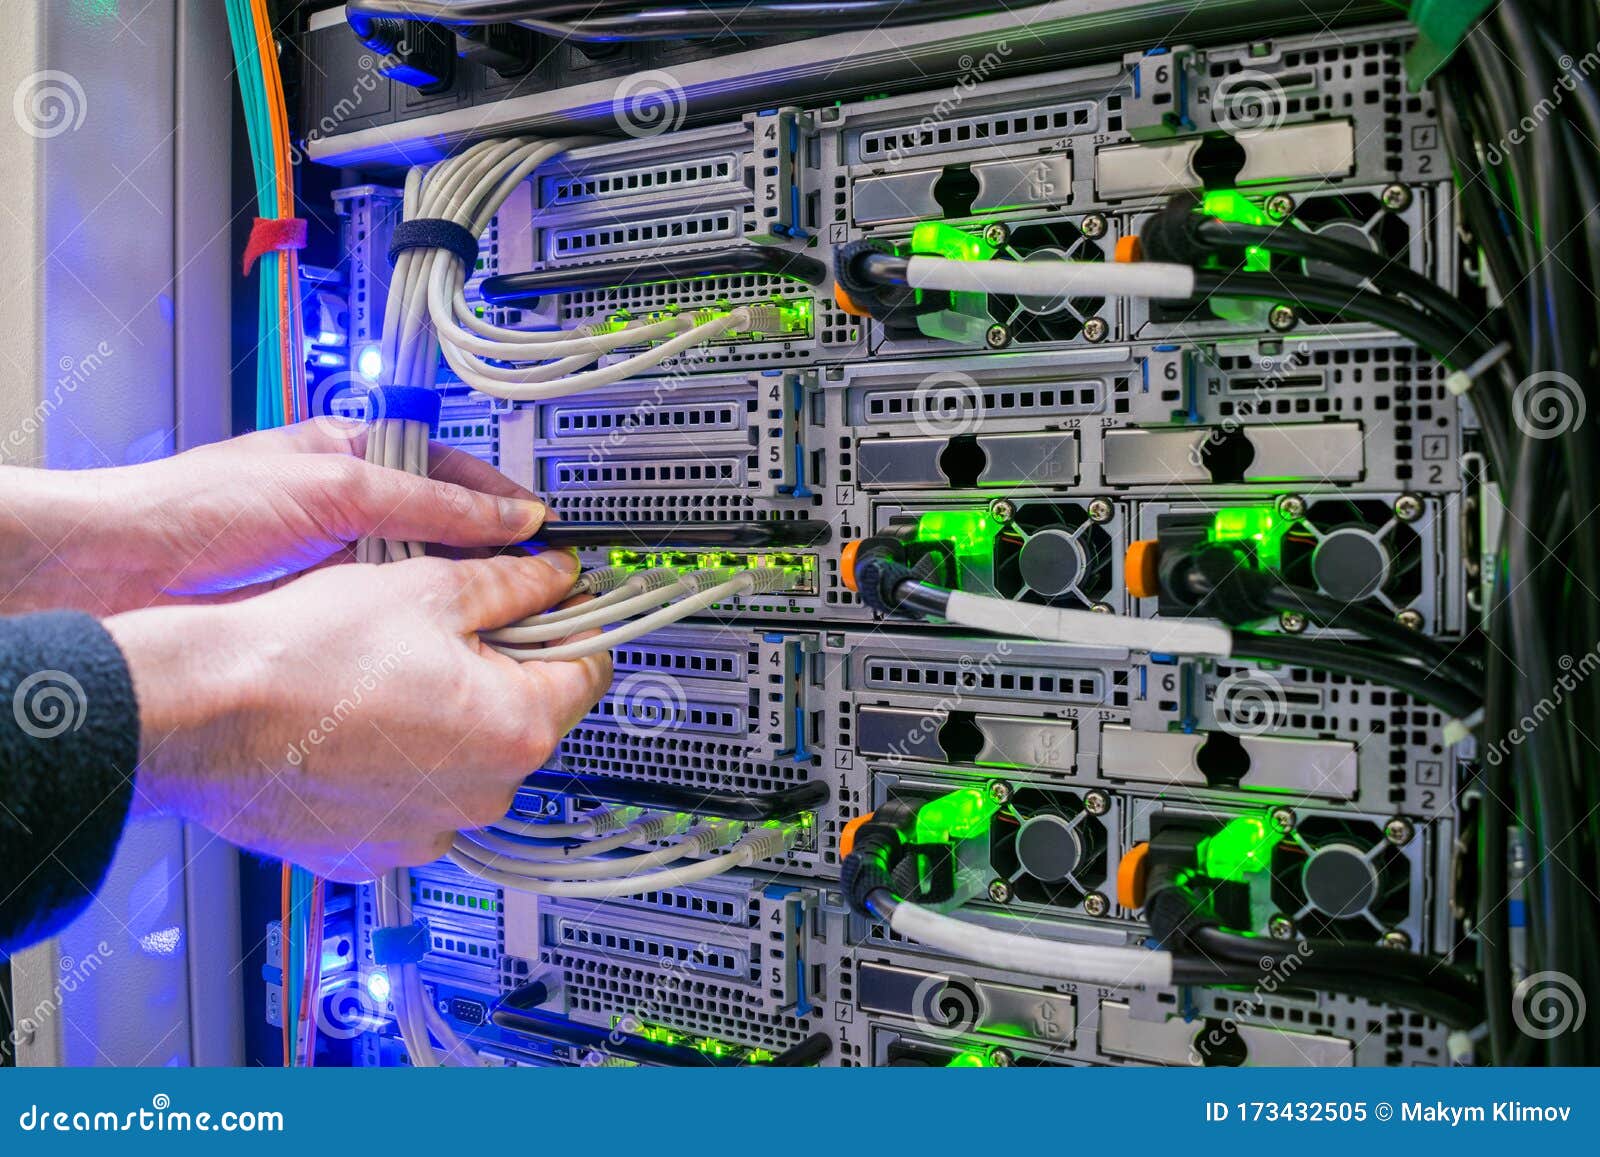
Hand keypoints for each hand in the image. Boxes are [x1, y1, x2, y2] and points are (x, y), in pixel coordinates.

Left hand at [0, 420, 547, 615]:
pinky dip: (408, 627)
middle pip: (438, 526)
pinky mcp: (310, 608)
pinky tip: (433, 643)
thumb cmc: (199, 509)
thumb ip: (426, 505)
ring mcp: (327, 559)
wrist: (114, 574)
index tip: (542, 529)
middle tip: (531, 583)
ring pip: (413, 576)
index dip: (499, 499)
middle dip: (483, 553)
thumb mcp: (334, 490)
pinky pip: (379, 614)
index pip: (448, 469)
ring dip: (447, 595)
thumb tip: (506, 518)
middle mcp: (343, 504)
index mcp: (349, 451)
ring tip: (491, 616)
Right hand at [106, 552, 610, 880]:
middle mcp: (485, 793)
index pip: (589, 670)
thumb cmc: (304, 655)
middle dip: (503, 673)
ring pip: (468, 763)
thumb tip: (552, 574)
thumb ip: (510, 583)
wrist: (201, 715)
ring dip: (448, 723)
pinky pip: (412, 801)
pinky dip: (398, 766)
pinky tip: (357, 726)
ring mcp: (429, 831)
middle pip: (528, 719)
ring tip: (388, 678)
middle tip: (450, 632)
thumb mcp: (427, 588)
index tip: (551, 606)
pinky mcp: (376, 850)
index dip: (571, 625)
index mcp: (517, 726)